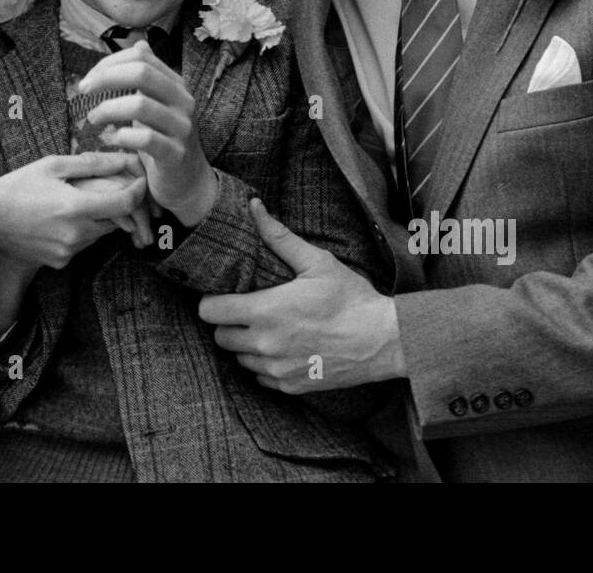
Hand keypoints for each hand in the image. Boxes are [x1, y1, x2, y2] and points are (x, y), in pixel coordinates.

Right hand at [0, 153, 147, 269]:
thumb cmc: (18, 186)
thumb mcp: (53, 165)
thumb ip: (92, 164)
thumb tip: (123, 160)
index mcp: (75, 208)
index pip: (125, 203)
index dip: (139, 191)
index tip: (141, 180)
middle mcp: (76, 234)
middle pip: (117, 220)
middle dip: (119, 203)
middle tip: (112, 187)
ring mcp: (68, 251)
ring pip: (100, 232)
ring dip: (100, 216)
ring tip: (81, 199)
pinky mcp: (60, 261)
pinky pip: (83, 244)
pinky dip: (82, 229)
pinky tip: (64, 216)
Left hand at [78, 42, 218, 227]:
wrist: (188, 182)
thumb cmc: (165, 140)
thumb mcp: (159, 104)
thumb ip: (149, 76)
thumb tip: (139, 44)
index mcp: (176, 85)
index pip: (141, 57)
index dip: (110, 62)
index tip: (88, 79)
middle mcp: (183, 101)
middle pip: (142, 73)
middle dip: (106, 78)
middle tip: (83, 90)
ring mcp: (181, 128)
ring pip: (141, 105)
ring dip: (108, 109)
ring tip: (93, 118)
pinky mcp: (175, 155)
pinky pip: (145, 139)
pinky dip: (122, 137)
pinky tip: (112, 140)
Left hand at [198, 199, 403, 391]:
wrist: (382, 340)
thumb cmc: (350, 298)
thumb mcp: (316, 262)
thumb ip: (279, 237)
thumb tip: (254, 207)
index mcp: (265, 311)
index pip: (210, 311)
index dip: (213, 300)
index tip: (225, 294)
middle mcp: (265, 344)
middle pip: (220, 337)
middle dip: (228, 322)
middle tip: (248, 309)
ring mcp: (276, 369)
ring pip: (239, 358)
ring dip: (246, 344)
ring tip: (268, 327)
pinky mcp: (290, 386)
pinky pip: (260, 377)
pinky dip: (265, 364)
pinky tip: (284, 347)